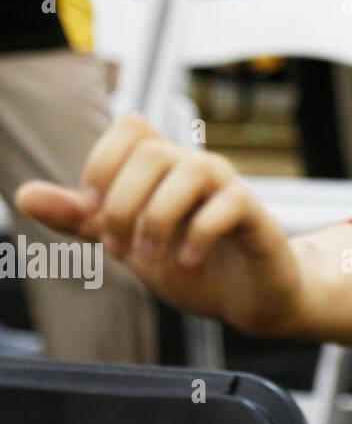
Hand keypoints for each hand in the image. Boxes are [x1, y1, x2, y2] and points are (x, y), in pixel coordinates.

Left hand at [14, 115, 302, 337]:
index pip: (132, 127)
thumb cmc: (192, 262)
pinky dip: (196, 237)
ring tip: (152, 258)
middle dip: (122, 203)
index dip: (103, 163)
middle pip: (153, 150)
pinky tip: (187, 263)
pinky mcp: (256, 215)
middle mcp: (199, 166)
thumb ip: (82, 219)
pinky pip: (226, 205)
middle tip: (118, 248)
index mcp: (167, 167)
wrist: (248, 296)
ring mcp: (230, 188)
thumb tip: (24, 194)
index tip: (94, 212)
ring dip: (157, 220)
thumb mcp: (125, 242)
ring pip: (190, 170)